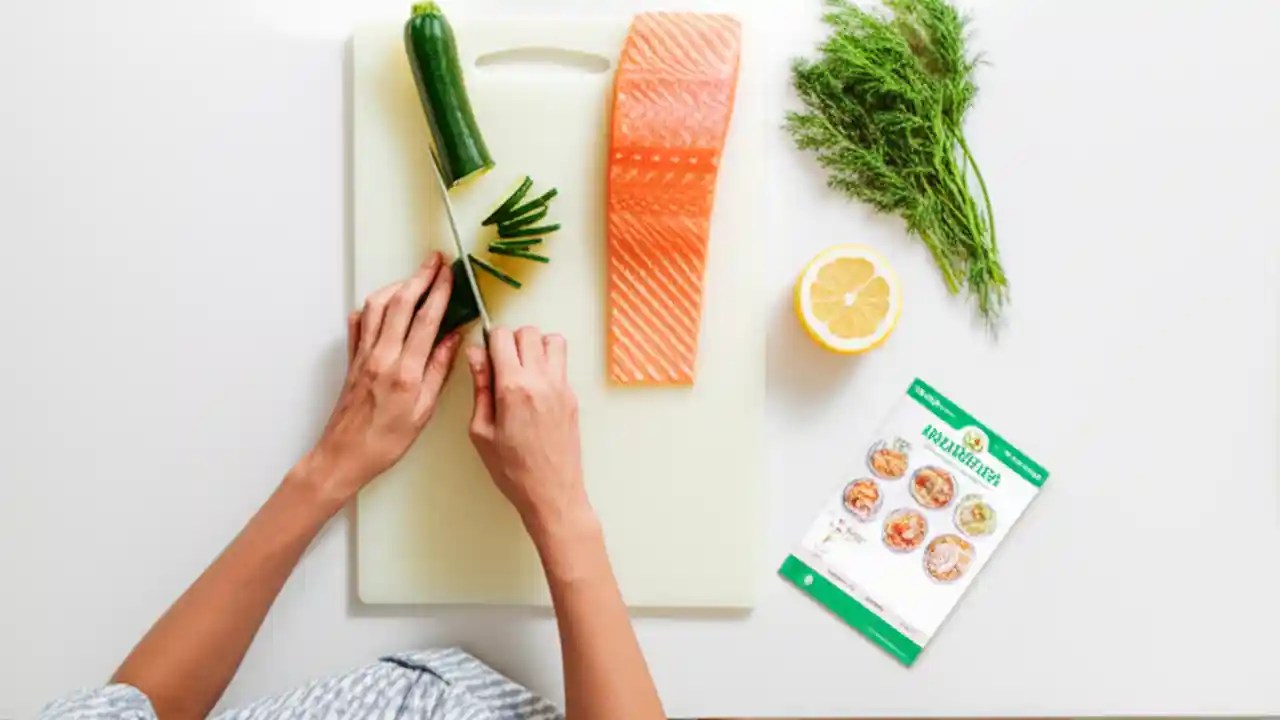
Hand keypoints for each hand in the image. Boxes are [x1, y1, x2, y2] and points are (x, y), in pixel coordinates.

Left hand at [302, 253, 461, 502]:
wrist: (344, 455)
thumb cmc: (386, 442)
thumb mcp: (423, 412)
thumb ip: (438, 371)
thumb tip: (453, 339)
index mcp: (405, 371)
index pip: (426, 320)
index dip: (439, 292)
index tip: (450, 273)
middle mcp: (382, 357)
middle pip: (401, 304)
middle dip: (420, 277)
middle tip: (435, 261)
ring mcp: (363, 355)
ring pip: (377, 307)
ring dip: (397, 286)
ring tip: (413, 277)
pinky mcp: (352, 360)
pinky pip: (360, 324)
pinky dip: (372, 307)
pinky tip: (382, 304)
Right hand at [465, 326, 590, 541]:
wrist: (552, 493)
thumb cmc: (513, 470)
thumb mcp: (481, 431)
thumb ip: (480, 387)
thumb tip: (475, 355)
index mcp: (514, 388)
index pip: (502, 337)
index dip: (489, 342)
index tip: (485, 357)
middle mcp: (541, 381)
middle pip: (529, 332)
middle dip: (512, 340)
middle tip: (503, 364)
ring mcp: (562, 388)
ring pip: (553, 341)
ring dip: (536, 346)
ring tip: (523, 370)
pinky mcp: (573, 397)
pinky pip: (562, 365)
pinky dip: (548, 365)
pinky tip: (535, 390)